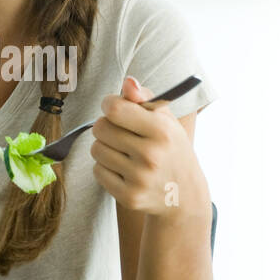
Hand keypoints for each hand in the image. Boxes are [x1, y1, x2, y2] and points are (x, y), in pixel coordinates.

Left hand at [89, 76, 207, 217]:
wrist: (183, 194)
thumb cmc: (170, 148)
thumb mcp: (165, 119)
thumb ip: (145, 97)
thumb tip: (128, 82)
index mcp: (162, 131)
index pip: (114, 109)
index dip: (109, 104)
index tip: (115, 108)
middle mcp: (151, 156)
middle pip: (100, 128)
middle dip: (106, 126)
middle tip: (120, 132)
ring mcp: (139, 179)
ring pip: (96, 149)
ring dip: (104, 147)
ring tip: (123, 151)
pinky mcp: (129, 197)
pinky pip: (97, 171)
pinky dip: (106, 168)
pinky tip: (123, 169)